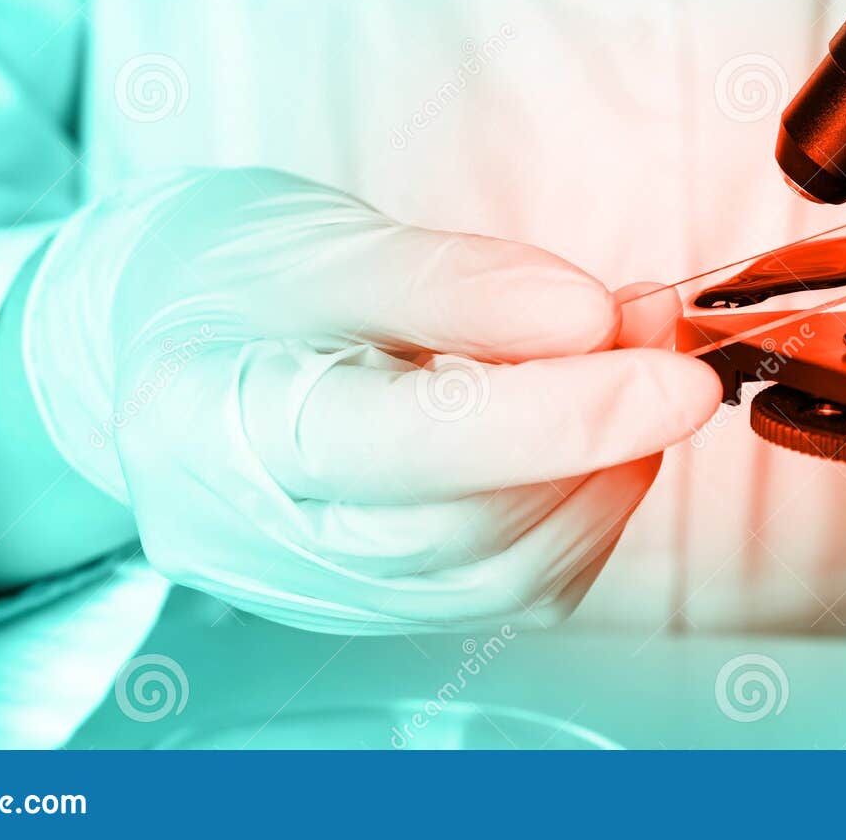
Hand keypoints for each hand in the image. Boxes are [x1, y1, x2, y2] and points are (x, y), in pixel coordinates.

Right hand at [24, 168, 720, 632]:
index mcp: (208, 426)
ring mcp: (321, 590)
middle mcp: (256, 540)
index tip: (669, 371)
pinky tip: (598, 431)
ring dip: (603, 468)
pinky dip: (585, 507)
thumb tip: (592, 320)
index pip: (399, 444)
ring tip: (633, 358)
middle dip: (593, 433)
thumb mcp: (318, 241)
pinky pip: (514, 585)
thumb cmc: (232, 281)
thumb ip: (453, 281)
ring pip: (503, 570)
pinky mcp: (384, 603)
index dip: (550, 417)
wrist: (175, 344)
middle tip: (659, 332)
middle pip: (460, 525)